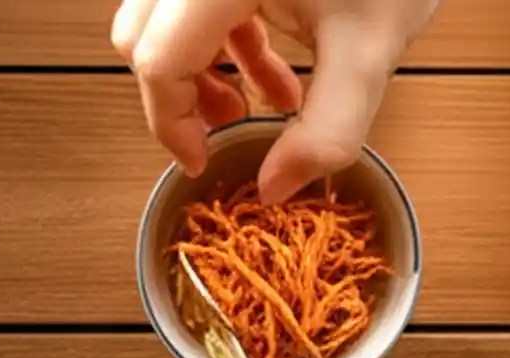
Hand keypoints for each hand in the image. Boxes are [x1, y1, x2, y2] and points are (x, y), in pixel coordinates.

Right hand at [112, 0, 438, 203]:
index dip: (174, 124)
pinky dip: (220, 40)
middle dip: (181, 95)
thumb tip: (274, 187)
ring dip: (200, 69)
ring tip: (255, 102)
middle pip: (141, 36)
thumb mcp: (368, 51)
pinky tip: (270, 71)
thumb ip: (326, 129)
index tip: (203, 161)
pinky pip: (192, 0)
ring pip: (161, 17)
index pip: (160, 59)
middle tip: (229, 130)